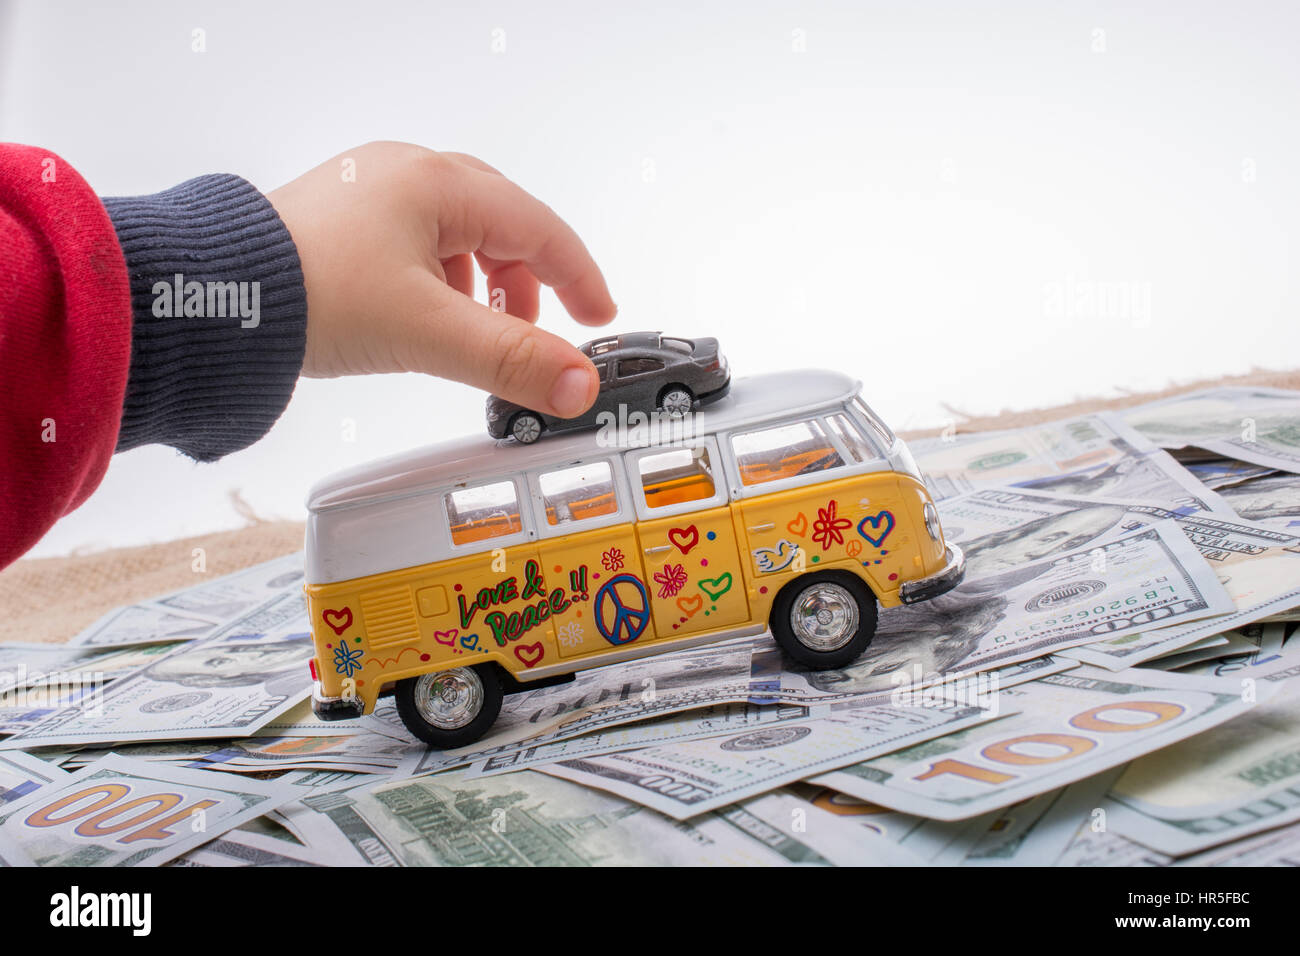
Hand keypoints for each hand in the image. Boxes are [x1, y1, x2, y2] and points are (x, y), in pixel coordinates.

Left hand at [267, 141, 615, 417]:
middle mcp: (406, 175)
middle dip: (528, 283)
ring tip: (476, 334)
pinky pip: (418, 243)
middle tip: (538, 333)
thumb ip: (511, 360)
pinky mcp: (345, 222)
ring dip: (483, 286)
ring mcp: (371, 194)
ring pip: (459, 234)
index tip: (598, 315)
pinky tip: (426, 318)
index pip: (539, 228)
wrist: (212, 300)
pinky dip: (441, 282)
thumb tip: (575, 383)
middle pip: (501, 225)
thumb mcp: (428, 332)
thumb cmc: (305, 294)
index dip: (579, 276)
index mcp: (437, 184)